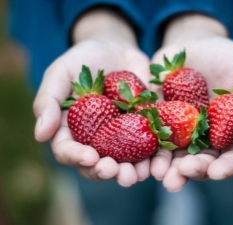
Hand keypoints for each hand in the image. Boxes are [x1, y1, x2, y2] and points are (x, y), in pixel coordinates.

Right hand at [33, 9, 151, 186]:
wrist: (116, 50)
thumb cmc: (83, 60)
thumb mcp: (61, 73)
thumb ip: (48, 101)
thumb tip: (40, 135)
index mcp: (72, 130)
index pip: (68, 151)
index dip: (77, 157)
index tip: (90, 157)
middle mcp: (95, 139)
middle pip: (97, 164)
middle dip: (106, 171)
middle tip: (116, 171)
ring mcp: (120, 136)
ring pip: (124, 163)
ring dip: (131, 172)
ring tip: (139, 174)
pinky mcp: (143, 129)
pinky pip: (149, 147)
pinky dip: (154, 157)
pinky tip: (159, 161)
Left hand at [149, 14, 232, 191]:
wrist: (193, 47)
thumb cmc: (226, 57)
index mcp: (230, 131)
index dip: (227, 166)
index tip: (217, 171)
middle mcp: (204, 137)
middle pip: (201, 161)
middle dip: (192, 170)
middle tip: (181, 174)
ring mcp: (179, 131)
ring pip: (173, 156)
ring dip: (166, 167)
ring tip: (157, 173)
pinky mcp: (158, 120)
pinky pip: (151, 136)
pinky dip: (146, 147)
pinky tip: (138, 154)